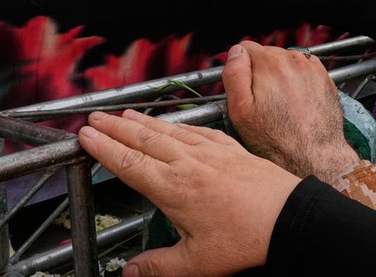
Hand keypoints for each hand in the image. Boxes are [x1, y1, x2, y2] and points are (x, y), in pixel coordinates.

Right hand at [78, 109, 300, 276]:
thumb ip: (158, 267)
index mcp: (174, 188)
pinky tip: (176, 124)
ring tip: (125, 114)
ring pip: (170, 130)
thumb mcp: (196, 263)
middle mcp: (190, 163)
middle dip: (116, 127)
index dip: (103, 148)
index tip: (85, 136)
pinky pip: (199, 130)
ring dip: (144, 121)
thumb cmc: (247, 239)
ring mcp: (213, 152)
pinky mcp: (233, 149)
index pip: (129, 163)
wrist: (290, 217)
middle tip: (96, 117)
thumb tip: (129, 273)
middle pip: (144, 139)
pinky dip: (180, 124)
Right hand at [224, 41, 360, 182]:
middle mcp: (293, 60)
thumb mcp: (241, 110)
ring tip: (281, 105)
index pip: (246, 48)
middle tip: (263, 102)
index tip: (246, 88)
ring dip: (281, 76)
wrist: (313, 155)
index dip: (242, 68)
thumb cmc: (276, 139)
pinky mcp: (324, 78)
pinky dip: (299, 81)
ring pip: (286, 62)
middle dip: (261, 72)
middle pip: (267, 54)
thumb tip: (235, 52)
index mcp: (269, 63)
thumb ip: (235, 74)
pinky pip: (305, 70)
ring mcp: (311, 68)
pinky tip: (296, 102)